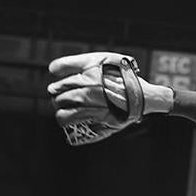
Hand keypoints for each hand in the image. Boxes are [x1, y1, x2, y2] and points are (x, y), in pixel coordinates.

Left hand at [47, 51, 171, 127]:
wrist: (144, 95)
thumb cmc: (120, 75)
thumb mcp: (99, 59)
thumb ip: (74, 62)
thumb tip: (51, 70)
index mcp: (89, 77)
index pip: (60, 86)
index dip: (56, 88)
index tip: (56, 90)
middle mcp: (91, 93)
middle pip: (60, 101)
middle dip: (58, 101)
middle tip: (61, 102)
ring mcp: (97, 110)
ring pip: (65, 117)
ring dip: (61, 116)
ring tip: (63, 116)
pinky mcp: (104, 125)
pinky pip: (81, 133)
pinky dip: (75, 136)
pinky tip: (72, 133)